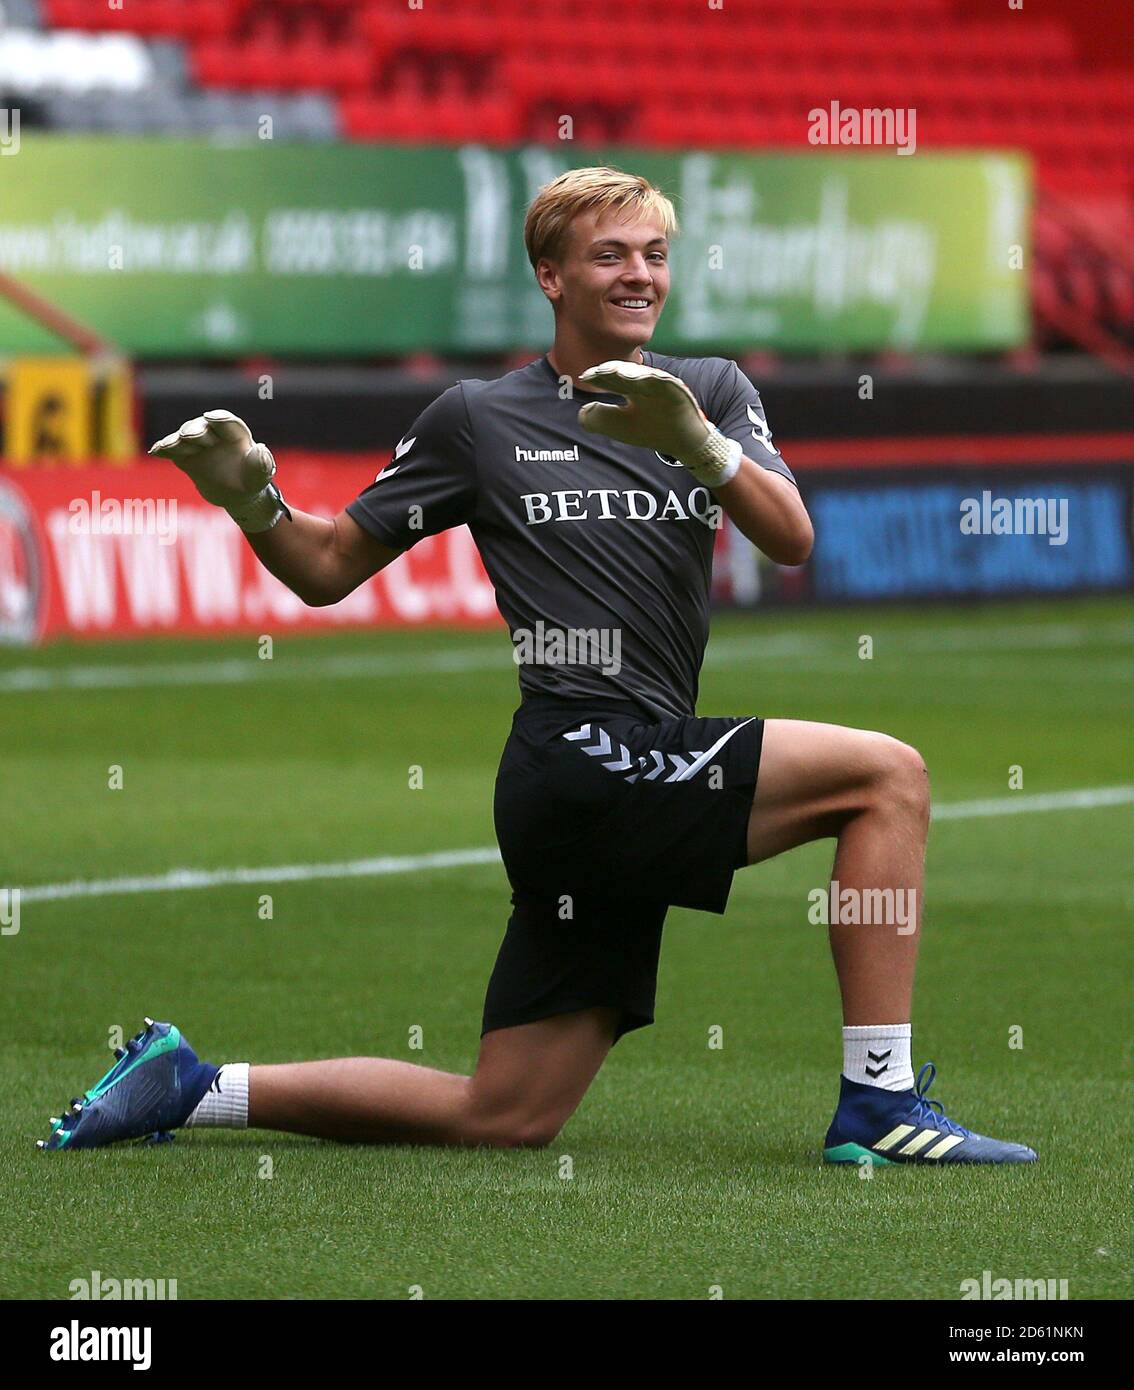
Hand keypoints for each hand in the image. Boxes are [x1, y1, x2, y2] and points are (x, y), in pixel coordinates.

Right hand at [149, 410, 287, 530]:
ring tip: (172, 446)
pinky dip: (163, 449)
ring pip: (184, 437)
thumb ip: (262, 463)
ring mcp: (197, 444)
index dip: (219, 419)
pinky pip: (171, 450)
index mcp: (235, 434)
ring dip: (177, 440)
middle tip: (190, 436)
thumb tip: (261, 449)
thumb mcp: (261, 475)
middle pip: (202, 428)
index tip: (211, 417)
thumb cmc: (252, 479)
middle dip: (195, 431)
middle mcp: (214, 434)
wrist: (236, 493)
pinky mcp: (183, 455)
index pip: (227, 422)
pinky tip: (156, 451)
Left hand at [576, 361, 740, 486]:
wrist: (683, 443)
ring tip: (617, 372)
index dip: (599, 377)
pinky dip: (656, 379)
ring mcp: (663, 386)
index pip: (612, 379)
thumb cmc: (652, 431)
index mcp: (631, 388)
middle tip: (597, 372)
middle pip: (627, 374)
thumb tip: (583, 411)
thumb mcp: (619, 428)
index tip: (585, 377)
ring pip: (645, 375)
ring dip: (631, 372)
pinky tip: (643, 378)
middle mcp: (646, 384)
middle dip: (612, 371)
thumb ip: (599, 420)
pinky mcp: (679, 393)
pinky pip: (667, 383)